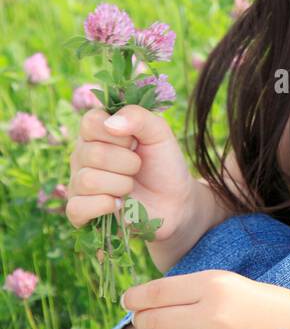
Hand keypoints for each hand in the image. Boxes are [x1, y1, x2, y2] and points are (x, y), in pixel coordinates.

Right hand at [66, 103, 197, 245]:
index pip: (90, 122)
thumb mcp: (159, 133)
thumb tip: (111, 123)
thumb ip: (138, 117)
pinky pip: (77, 208)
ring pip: (88, 181)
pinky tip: (119, 204)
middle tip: (137, 167)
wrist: (174, 202)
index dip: (119, 134)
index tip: (135, 141)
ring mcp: (78, 183)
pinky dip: (105, 206)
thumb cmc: (163, 164)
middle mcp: (82, 155)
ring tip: (130, 186)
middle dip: (127, 163)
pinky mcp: (79, 211)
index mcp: (96, 132)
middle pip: (92, 153)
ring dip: (121, 185)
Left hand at [122, 270, 289, 328]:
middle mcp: (213, 317)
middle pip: (152, 322)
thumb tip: (141, 301)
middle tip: (147, 322)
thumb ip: (189, 290)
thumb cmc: (263, 306)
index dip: (135, 297)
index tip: (128, 300)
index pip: (156, 292)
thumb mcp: (229, 284)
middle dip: (143, 321)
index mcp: (215, 286)